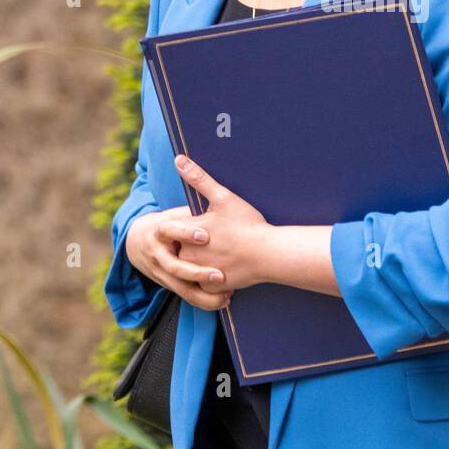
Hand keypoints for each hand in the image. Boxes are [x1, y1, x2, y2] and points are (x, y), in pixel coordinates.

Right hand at [124, 204, 231, 311]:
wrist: (137, 243)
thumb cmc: (166, 224)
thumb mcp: (173, 214)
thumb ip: (190, 213)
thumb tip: (212, 197)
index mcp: (158, 231)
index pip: (170, 230)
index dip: (186, 232)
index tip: (205, 236)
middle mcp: (157, 254)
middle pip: (174, 267)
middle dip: (197, 273)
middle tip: (220, 276)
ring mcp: (160, 272)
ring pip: (181, 288)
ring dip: (204, 295)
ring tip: (226, 294)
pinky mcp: (167, 285)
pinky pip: (186, 296)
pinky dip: (204, 301)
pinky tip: (223, 300)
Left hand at [172, 154, 270, 292]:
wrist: (269, 254)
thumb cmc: (247, 224)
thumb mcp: (222, 197)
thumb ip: (199, 178)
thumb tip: (179, 159)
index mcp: (187, 232)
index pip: (179, 228)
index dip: (196, 224)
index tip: (213, 224)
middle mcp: (188, 256)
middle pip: (184, 248)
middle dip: (197, 245)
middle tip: (222, 239)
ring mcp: (199, 274)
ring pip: (194, 268)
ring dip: (203, 263)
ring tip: (224, 253)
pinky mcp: (211, 289)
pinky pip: (205, 285)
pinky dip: (213, 280)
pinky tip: (226, 270)